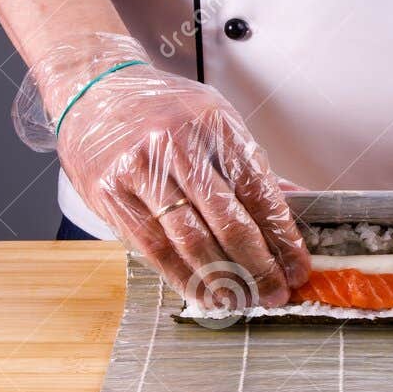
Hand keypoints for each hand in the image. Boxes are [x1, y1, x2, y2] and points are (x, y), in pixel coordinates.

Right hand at [16, 35, 309, 307]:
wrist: (95, 90)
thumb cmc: (162, 109)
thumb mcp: (214, 120)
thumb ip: (248, 165)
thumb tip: (294, 204)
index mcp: (215, 123)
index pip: (259, 190)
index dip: (282, 237)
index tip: (297, 267)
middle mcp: (179, 144)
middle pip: (228, 220)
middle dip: (258, 266)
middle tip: (274, 294)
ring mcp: (142, 168)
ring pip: (190, 240)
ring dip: (221, 279)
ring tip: (240, 301)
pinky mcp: (111, 192)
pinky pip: (153, 246)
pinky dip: (181, 276)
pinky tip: (201, 292)